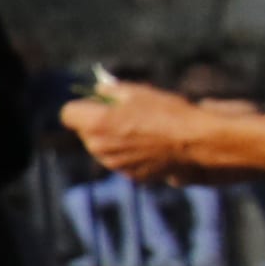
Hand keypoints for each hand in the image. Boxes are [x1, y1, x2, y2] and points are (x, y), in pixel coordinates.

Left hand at [66, 76, 208, 182]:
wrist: (197, 142)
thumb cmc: (166, 112)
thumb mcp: (136, 91)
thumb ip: (110, 90)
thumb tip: (99, 90)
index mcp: (95, 125)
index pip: (67, 114)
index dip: (82, 106)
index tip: (97, 102)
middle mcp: (99, 148)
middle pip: (84, 132)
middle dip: (97, 122)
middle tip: (123, 114)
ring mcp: (114, 165)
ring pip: (102, 148)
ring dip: (112, 138)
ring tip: (141, 129)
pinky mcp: (131, 175)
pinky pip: (120, 161)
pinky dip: (128, 153)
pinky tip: (150, 145)